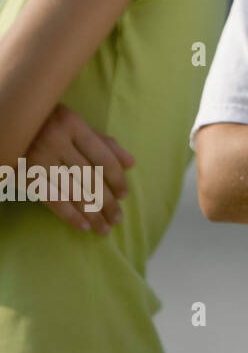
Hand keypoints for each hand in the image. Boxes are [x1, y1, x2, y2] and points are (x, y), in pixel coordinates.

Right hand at [25, 104, 133, 234]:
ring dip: (92, 213)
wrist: (7, 123)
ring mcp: (38, 159)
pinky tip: (83, 226)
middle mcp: (57, 142)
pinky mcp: (24, 175)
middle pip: (90, 177)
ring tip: (105, 228)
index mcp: (73, 125)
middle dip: (107, 202)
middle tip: (118, 219)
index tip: (124, 195)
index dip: (116, 178)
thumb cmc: (46, 123)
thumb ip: (103, 143)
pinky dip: (69, 215)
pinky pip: (51, 199)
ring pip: (73, 191)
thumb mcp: (74, 124)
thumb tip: (131, 164)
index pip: (102, 157)